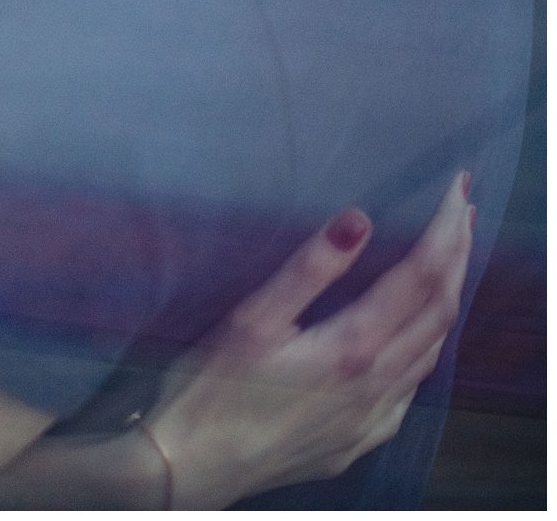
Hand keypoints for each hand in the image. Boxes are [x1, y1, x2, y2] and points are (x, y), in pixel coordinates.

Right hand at [146, 172, 473, 507]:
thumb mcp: (250, 320)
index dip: (444, 231)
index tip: (456, 190)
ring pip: (432, 349)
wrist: (194, 466)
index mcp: (354, 348)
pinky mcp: (363, 437)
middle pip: (439, 310)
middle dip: (456, 254)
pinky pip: (411, 385)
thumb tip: (358, 220)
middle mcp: (378, 384)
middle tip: (461, 209)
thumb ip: (308, 270)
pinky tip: (410, 334)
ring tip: (446, 259)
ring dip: (446, 298)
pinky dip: (424, 345)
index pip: (421, 277)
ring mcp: (376, 416)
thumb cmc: (209, 390)